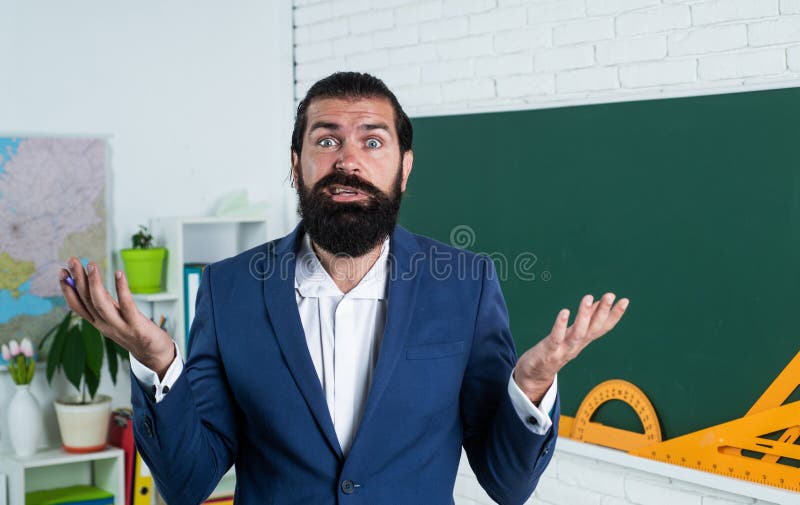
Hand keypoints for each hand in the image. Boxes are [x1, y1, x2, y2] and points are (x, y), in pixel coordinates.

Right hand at [58, 257, 175, 376]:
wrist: (155, 355)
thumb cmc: (136, 332)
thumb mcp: (116, 318)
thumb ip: (104, 303)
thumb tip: (90, 283)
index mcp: (99, 324)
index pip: (78, 306)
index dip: (68, 289)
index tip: (61, 271)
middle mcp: (105, 326)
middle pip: (87, 301)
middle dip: (77, 280)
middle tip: (72, 260)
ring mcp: (120, 327)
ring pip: (101, 304)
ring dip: (94, 284)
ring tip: (91, 265)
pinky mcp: (136, 326)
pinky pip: (127, 306)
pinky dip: (121, 289)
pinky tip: (119, 274)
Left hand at [514, 292, 628, 402]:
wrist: (534, 375)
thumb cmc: (554, 350)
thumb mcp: (572, 335)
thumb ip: (586, 319)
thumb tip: (598, 302)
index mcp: (583, 341)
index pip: (603, 328)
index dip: (615, 315)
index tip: (625, 300)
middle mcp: (577, 346)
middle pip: (593, 329)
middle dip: (603, 312)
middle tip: (610, 295)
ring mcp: (563, 350)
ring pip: (578, 334)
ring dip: (584, 316)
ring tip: (588, 298)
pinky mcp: (549, 351)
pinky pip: (556, 338)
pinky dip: (560, 326)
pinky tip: (565, 312)